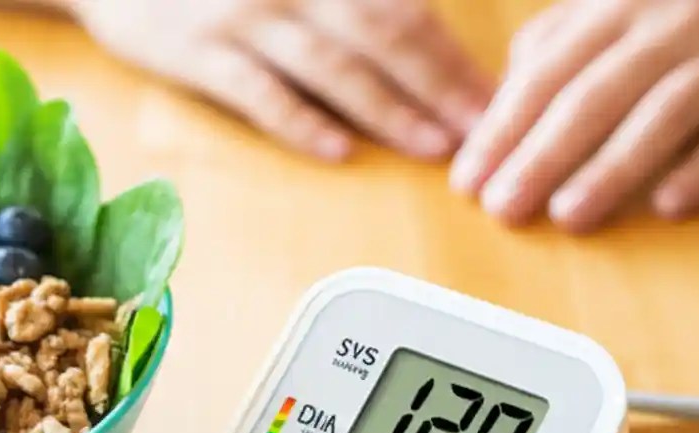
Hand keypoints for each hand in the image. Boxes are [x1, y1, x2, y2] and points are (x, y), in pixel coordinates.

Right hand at [73, 0, 491, 159]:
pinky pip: (258, 92)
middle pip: (383, 37)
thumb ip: (346, 1)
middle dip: (441, 87)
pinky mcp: (200, 55)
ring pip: (332, 67)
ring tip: (435, 148)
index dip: (453, 55)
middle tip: (487, 132)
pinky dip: (300, 121)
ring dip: (388, 109)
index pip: (403, 11)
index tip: (498, 97)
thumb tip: (413, 30)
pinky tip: (338, 151)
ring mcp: (245, 20)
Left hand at [451, 0, 698, 231]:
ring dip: (612, 171)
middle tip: (502, 209)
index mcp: (619, 5)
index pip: (546, 75)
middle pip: (594, 98)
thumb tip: (497, 105)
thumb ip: (557, 42)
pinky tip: (669, 206)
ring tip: (569, 217)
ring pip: (664, 117)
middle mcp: (673, 25)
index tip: (467, 180)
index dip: (502, 130)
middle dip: (541, 158)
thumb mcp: (620, 0)